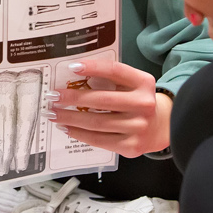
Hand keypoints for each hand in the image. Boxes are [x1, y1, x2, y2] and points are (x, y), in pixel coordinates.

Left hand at [47, 59, 171, 156]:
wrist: (161, 127)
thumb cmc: (137, 101)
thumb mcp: (132, 85)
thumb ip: (110, 79)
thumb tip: (73, 76)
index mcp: (143, 83)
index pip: (115, 70)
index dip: (93, 67)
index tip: (71, 67)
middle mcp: (144, 104)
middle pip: (102, 100)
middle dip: (72, 98)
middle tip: (52, 96)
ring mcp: (138, 127)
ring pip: (97, 122)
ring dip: (70, 118)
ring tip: (53, 113)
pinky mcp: (131, 146)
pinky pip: (99, 140)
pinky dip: (79, 134)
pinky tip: (66, 128)